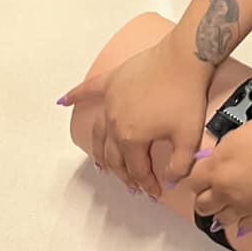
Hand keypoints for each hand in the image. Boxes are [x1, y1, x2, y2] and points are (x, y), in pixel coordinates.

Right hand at [60, 35, 210, 198]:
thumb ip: (180, 165)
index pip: (136, 169)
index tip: (155, 192)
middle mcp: (114, 122)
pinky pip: (89, 89)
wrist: (184, 58)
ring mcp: (110, 101)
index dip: (147, 184)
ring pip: (98, 132)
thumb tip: (171, 180)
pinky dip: (75, 96)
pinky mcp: (112, 81)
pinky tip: (63, 101)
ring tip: (102, 164)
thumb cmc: (185, 95)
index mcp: (131, 137)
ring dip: (99, 151)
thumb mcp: (188, 137)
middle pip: (114, 156)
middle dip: (124, 174)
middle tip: (134, 184)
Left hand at [188, 112, 251, 238]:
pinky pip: (244, 226)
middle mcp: (224, 192)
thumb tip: (218, 157)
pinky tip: (244, 217)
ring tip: (227, 204)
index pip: (193, 180)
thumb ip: (223, 149)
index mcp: (216, 169)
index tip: (204, 173)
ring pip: (220, 219)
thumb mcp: (240, 132)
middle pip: (202, 205)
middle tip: (212, 190)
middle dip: (205, 198)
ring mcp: (242, 207)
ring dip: (221, 211)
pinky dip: (241, 222)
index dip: (198, 176)